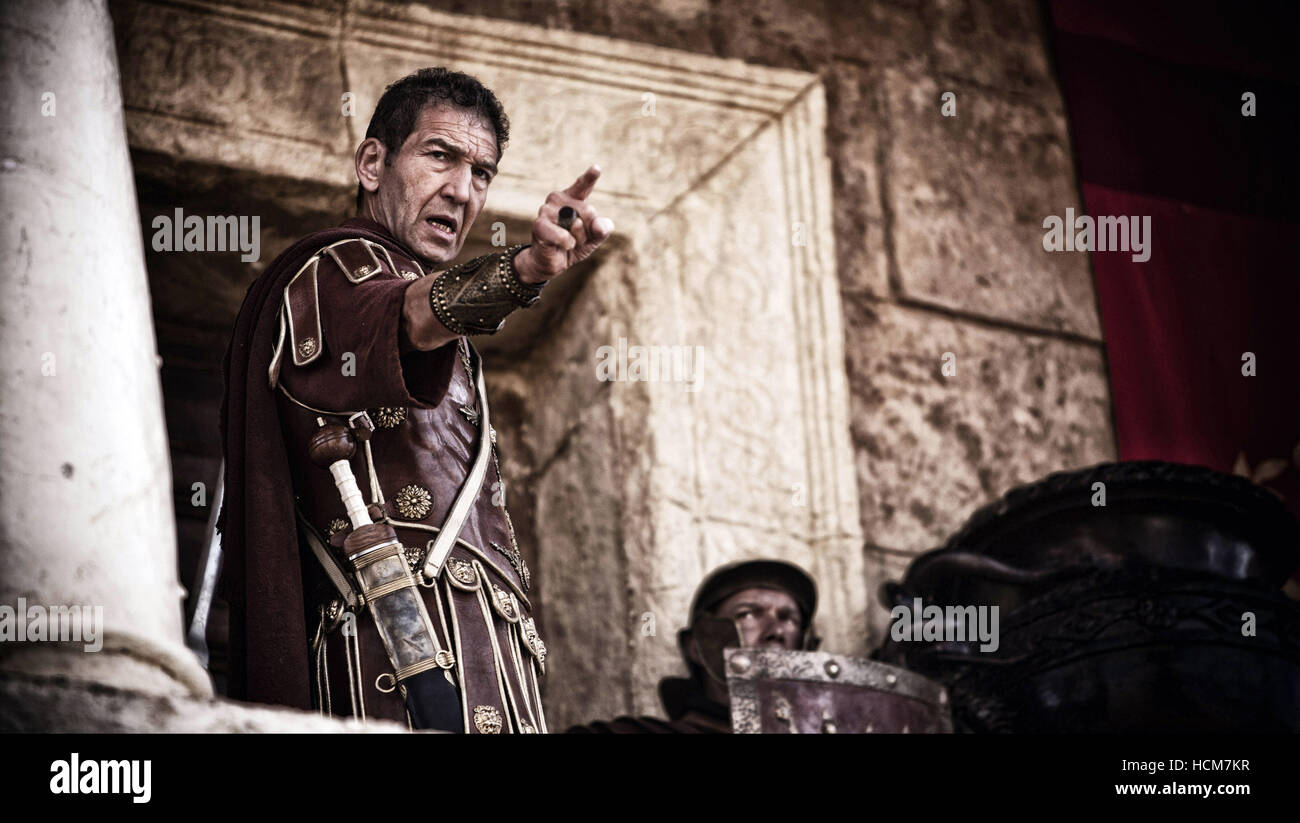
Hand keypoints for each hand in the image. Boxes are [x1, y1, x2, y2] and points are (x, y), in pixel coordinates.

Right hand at [513, 164, 614, 283]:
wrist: (552, 263)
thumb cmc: (573, 245)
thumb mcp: (594, 238)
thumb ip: (602, 229)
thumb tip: (600, 226)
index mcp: (572, 198)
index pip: (583, 186)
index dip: (590, 177)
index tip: (597, 168)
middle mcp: (558, 200)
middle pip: (589, 212)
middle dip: (588, 231)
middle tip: (575, 238)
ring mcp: (546, 210)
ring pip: (577, 224)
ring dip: (577, 239)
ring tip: (566, 242)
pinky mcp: (539, 225)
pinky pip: (564, 236)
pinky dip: (567, 244)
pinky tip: (561, 246)